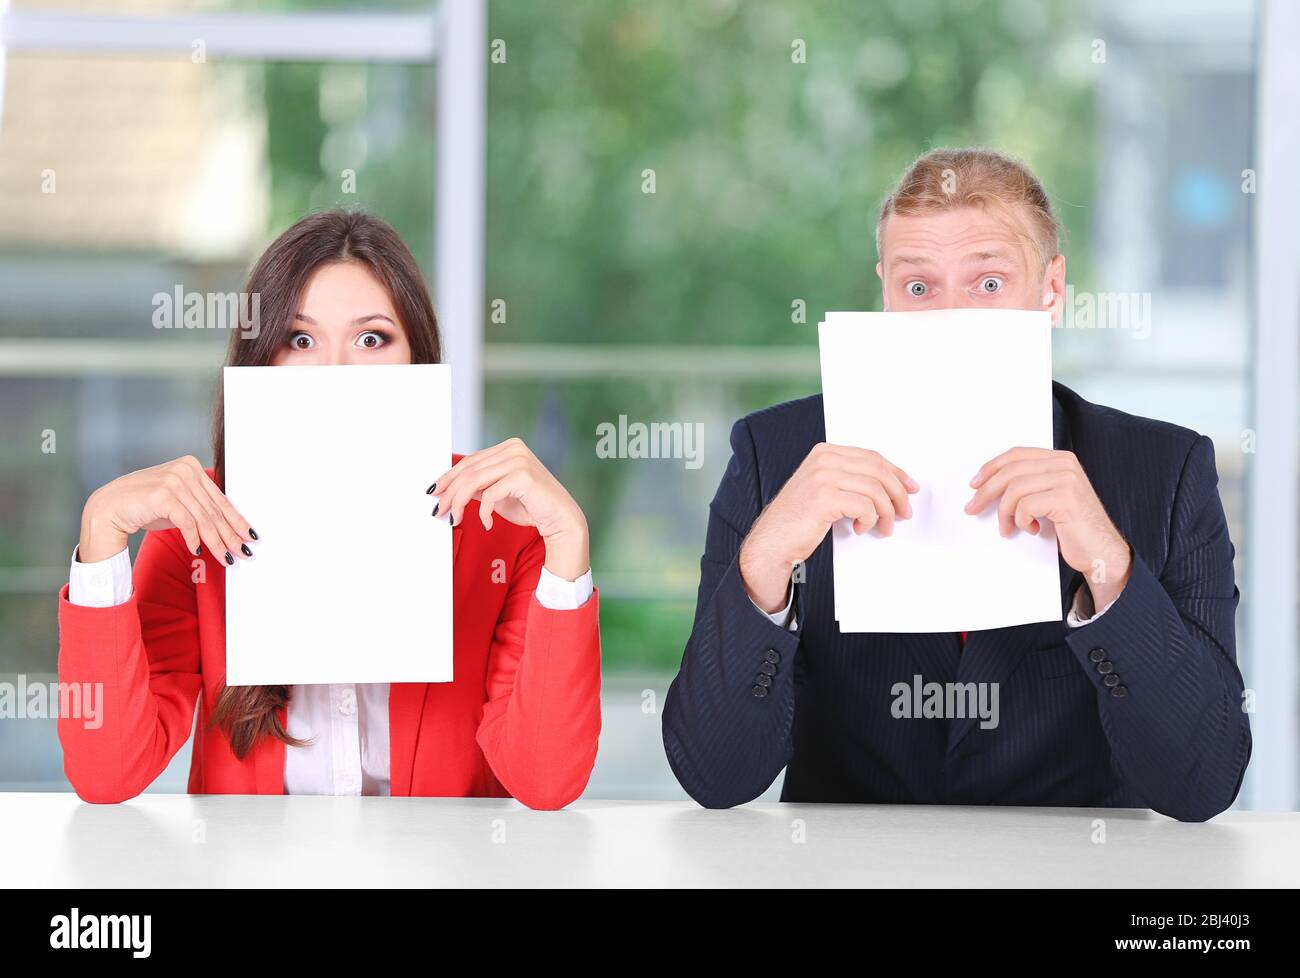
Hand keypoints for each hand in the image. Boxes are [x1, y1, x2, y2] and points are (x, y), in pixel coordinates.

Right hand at [79, 455, 255, 564]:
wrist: (108, 508)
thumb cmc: (145, 506)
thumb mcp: (178, 502)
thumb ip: (200, 506)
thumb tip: (230, 527)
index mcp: (191, 467)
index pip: (219, 499)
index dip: (235, 520)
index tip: (249, 535)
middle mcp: (185, 470)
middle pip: (214, 510)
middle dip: (230, 534)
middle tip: (243, 552)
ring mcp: (174, 480)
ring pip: (204, 518)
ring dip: (216, 542)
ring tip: (226, 557)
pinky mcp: (163, 495)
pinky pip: (187, 523)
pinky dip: (194, 539)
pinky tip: (198, 550)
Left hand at [429, 438, 589, 580]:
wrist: (560, 520)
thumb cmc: (531, 507)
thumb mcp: (498, 493)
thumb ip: (479, 485)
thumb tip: (448, 488)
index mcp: (508, 447)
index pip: (470, 461)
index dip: (448, 477)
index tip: (434, 493)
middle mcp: (514, 448)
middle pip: (468, 470)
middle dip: (449, 492)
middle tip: (438, 511)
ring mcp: (519, 460)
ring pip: (474, 481)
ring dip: (458, 503)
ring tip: (454, 519)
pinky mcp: (523, 476)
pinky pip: (489, 495)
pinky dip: (482, 512)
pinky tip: (486, 524)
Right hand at [739, 443, 918, 612]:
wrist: (773, 541)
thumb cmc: (798, 520)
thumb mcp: (825, 490)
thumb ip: (851, 481)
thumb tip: (891, 487)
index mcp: (825, 452)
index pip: (872, 457)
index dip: (896, 473)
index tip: (910, 488)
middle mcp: (824, 459)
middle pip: (878, 470)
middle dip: (897, 494)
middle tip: (904, 513)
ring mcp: (823, 476)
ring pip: (875, 489)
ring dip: (886, 512)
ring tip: (883, 527)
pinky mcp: (825, 497)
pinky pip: (865, 506)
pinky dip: (869, 520)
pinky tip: (860, 528)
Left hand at [965, 447, 1130, 607]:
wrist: (1102, 552)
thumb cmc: (1074, 528)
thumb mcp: (1050, 498)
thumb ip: (1029, 485)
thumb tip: (988, 486)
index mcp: (1061, 460)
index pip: (1016, 455)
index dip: (991, 468)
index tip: (974, 484)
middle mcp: (1065, 465)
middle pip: (1011, 471)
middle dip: (986, 492)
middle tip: (973, 508)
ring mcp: (1067, 479)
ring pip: (1014, 489)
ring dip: (1004, 513)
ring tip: (1008, 528)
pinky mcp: (1066, 498)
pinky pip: (1025, 506)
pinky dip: (1021, 521)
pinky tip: (1033, 530)